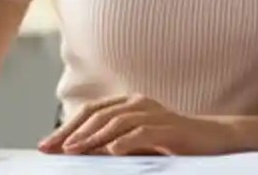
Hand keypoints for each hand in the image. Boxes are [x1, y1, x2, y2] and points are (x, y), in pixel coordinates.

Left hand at [38, 94, 231, 155]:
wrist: (211, 139)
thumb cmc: (171, 143)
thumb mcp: (136, 143)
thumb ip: (110, 143)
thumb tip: (77, 153)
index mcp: (128, 104)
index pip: (90, 112)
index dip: (67, 127)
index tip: (46, 145)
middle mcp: (138, 103)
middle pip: (98, 115)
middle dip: (72, 132)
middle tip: (53, 149)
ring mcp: (154, 113)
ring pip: (116, 122)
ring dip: (93, 138)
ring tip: (75, 151)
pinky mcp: (169, 127)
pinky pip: (143, 132)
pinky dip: (125, 141)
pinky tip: (111, 151)